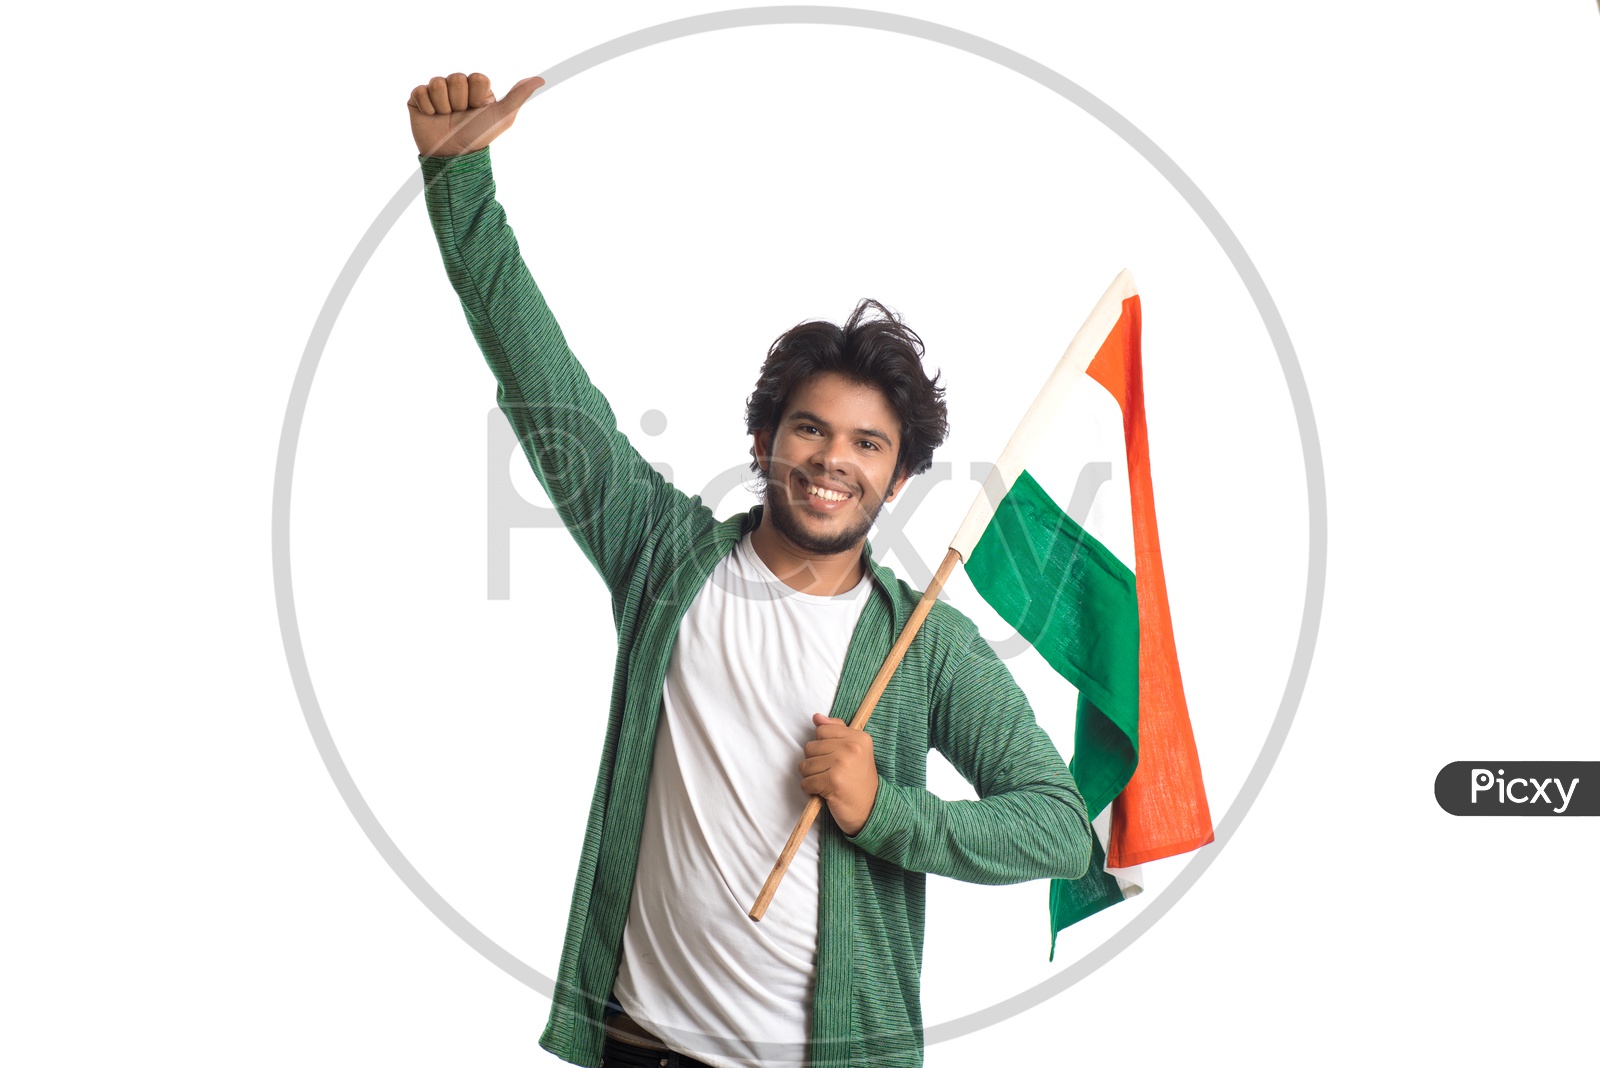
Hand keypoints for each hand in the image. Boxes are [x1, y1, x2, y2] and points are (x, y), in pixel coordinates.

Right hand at [407, 72, 543, 157]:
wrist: (451, 157)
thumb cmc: (478, 138)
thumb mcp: (502, 117)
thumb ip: (519, 96)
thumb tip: (541, 79)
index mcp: (476, 90)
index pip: (476, 77)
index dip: (477, 95)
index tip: (477, 111)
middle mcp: (457, 88)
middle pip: (456, 78)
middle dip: (460, 101)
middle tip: (459, 116)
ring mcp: (437, 93)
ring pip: (437, 83)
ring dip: (443, 105)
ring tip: (445, 118)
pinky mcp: (418, 99)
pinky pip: (420, 91)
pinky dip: (427, 107)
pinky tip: (432, 117)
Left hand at [800, 713, 879, 836]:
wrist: (871, 810)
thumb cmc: (858, 780)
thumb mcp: (855, 751)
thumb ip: (836, 731)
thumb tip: (816, 717)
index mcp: (858, 737)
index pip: (821, 730)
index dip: (822, 746)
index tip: (834, 758)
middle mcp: (851, 747)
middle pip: (810, 747)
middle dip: (815, 763)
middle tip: (831, 773)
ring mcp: (842, 764)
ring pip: (805, 765)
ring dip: (811, 777)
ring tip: (827, 782)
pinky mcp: (833, 782)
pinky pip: (806, 782)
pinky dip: (811, 790)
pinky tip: (824, 792)